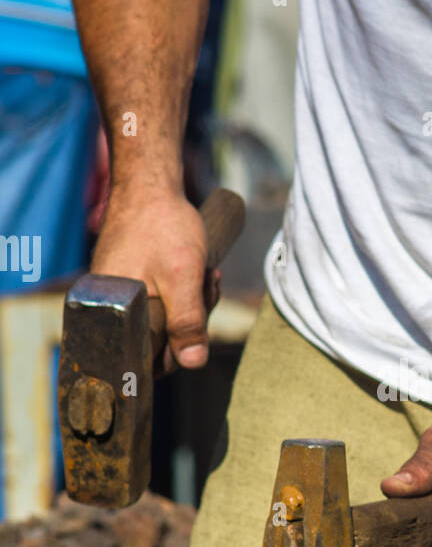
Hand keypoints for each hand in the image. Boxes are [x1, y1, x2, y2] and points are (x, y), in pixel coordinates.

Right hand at [91, 186, 219, 372]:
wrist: (150, 183)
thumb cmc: (162, 225)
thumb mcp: (183, 278)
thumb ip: (187, 322)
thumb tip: (192, 363)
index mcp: (112, 313)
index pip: (145, 358)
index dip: (178, 350)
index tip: (198, 318)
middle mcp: (109, 307)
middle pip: (159, 338)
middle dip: (192, 319)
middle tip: (208, 285)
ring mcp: (120, 293)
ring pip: (165, 317)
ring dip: (192, 301)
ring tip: (206, 272)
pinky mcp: (131, 280)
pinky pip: (160, 299)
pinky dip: (183, 289)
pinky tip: (198, 269)